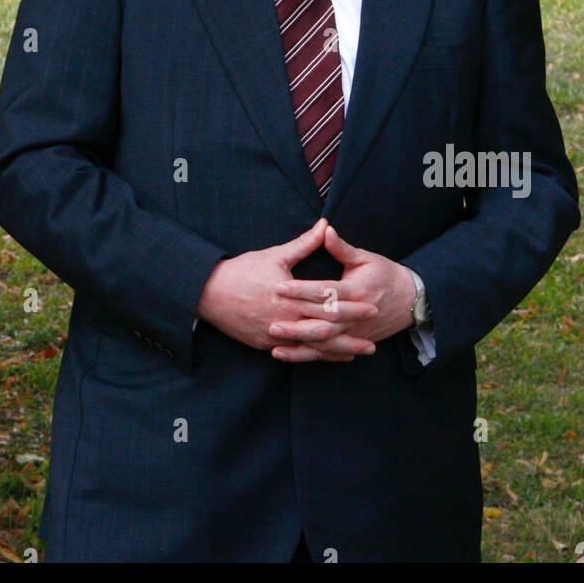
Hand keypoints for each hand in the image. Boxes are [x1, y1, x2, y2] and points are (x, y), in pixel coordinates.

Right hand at [195, 217, 377, 355]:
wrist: (209, 293)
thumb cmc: (243, 270)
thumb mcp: (275, 254)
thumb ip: (304, 243)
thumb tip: (325, 225)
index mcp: (291, 297)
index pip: (328, 303)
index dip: (352, 307)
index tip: (372, 308)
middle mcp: (286, 319)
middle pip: (325, 330)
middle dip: (351, 335)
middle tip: (374, 341)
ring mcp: (275, 335)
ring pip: (312, 348)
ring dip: (336, 351)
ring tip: (358, 354)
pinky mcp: (266, 345)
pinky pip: (295, 354)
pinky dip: (314, 356)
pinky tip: (328, 356)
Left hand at [268, 222, 416, 362]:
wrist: (411, 299)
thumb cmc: (385, 274)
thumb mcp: (365, 258)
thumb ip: (341, 247)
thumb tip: (324, 228)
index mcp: (356, 291)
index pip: (325, 292)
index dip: (302, 290)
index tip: (279, 287)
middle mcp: (356, 315)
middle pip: (323, 322)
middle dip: (297, 324)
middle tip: (271, 324)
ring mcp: (356, 332)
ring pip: (325, 343)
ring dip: (300, 345)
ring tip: (275, 345)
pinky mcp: (354, 341)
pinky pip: (329, 353)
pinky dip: (309, 356)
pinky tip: (288, 355)